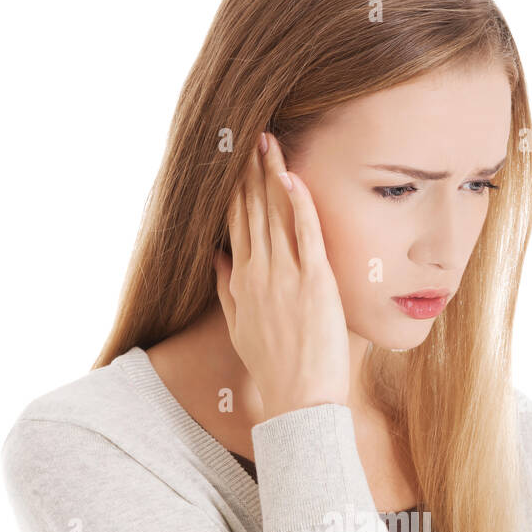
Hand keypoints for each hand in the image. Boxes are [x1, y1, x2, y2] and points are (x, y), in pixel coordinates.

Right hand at [213, 130, 349, 417]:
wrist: (298, 399)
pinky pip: (304, 234)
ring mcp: (285, 276)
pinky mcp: (314, 283)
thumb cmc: (275, 368)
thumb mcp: (240, 327)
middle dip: (249, 170)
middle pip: (250, 210)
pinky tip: (292, 176)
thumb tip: (217, 255)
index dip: (234, 188)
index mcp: (240, 281)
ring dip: (271, 174)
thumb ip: (226, 288)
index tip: (234, 160)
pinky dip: (298, 203)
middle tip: (250, 132)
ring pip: (274, 214)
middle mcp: (257, 273)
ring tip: (268, 140)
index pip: (234, 223)